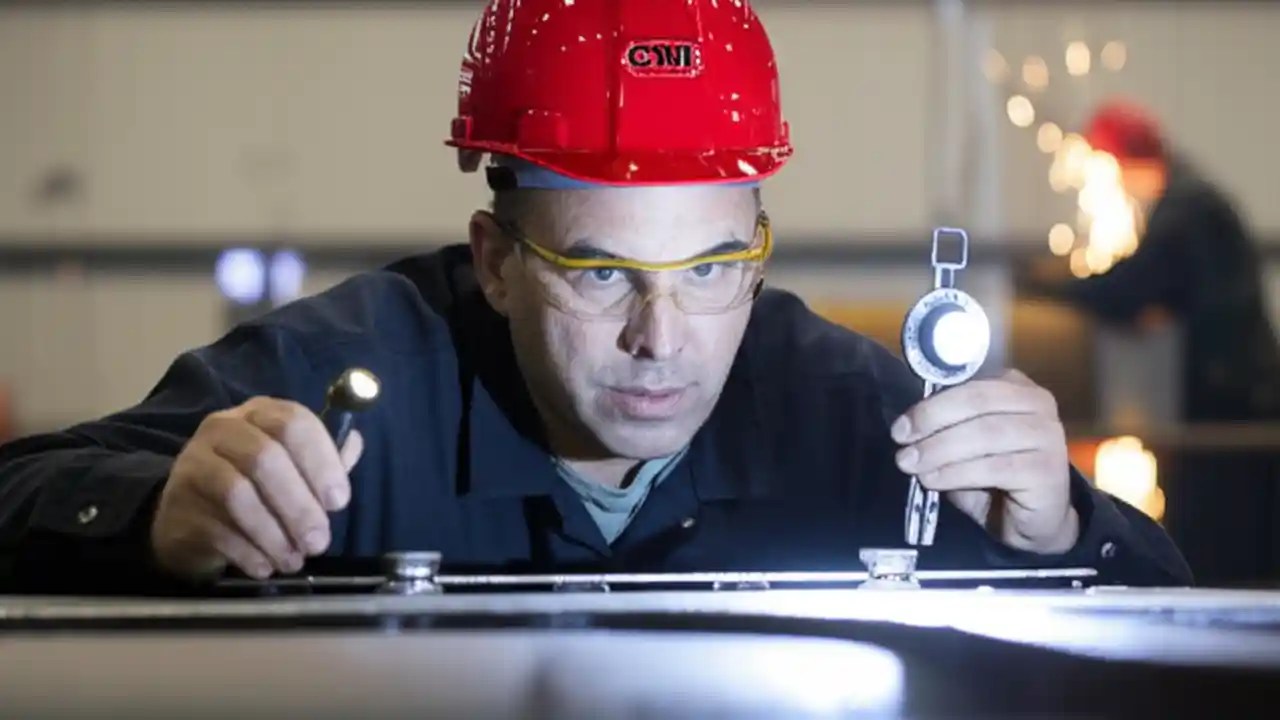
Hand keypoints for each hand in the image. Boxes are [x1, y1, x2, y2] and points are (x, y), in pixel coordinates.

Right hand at [151, 397, 363, 581]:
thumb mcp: (295, 468)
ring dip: (274, 534)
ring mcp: (194, 464)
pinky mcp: (178, 503)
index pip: (293, 422)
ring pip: (238, 494)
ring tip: (293, 561)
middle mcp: (223, 429)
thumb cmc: (257, 488)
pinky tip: (265, 567)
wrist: (191, 516)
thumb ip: (327, 458)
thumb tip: (353, 445)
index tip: (338, 501)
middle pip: (265, 458)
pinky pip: (216, 528)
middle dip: (299, 505)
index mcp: (260, 413)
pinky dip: (248, 552)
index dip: (322, 461)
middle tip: (319, 541)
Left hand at [891, 369, 1078, 553]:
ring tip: (912, 466)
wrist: (1033, 521)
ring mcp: (1048, 435)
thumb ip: (945, 428)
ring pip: (984, 434)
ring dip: (939, 450)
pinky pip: (994, 467)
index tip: (900, 428)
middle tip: (902, 446)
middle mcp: (1038, 404)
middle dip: (932, 423)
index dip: (930, 406)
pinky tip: (934, 480)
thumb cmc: (994, 478)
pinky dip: (956, 473)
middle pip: (976, 403)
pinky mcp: (1047, 470)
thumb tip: (907, 427)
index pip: (968, 386)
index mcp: (1015, 388)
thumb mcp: (964, 446)